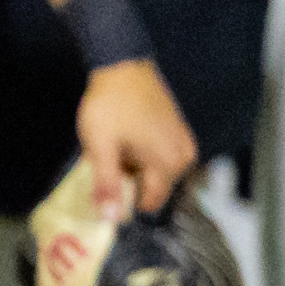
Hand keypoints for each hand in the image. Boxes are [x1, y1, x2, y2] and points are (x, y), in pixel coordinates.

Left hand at [72, 57, 194, 217]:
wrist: (122, 66)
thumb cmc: (110, 105)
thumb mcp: (101, 148)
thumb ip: (107, 185)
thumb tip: (110, 219)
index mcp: (168, 164)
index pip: (149, 203)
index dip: (124, 200)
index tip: (105, 186)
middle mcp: (183, 156)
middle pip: (152, 188)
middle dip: (128, 181)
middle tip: (109, 158)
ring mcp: (183, 142)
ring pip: (154, 172)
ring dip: (133, 167)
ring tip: (117, 146)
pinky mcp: (178, 131)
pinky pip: (159, 156)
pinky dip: (141, 155)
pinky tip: (126, 139)